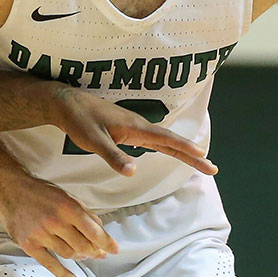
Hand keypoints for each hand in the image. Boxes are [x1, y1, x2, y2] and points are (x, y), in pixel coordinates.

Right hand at [0, 174, 116, 276]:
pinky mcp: (30, 245)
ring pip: (69, 254)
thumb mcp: (67, 196)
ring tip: (84, 255)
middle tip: (100, 254)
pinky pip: (50, 264)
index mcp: (68, 207)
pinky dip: (64, 275)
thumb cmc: (40, 192)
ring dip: (80, 257)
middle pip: (84, 245)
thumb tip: (100, 230)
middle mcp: (55, 221)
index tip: (114, 250)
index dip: (107, 243)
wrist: (10, 191)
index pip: (94, 231)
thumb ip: (84, 213)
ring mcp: (41, 234)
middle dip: (95, 251)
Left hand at [47, 87, 216, 177]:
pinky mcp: (128, 129)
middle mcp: (139, 125)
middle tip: (212, 167)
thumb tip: (133, 172)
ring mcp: (134, 126)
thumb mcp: (93, 141)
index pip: (166, 140)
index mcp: (135, 127)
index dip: (186, 148)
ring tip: (200, 160)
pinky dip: (169, 147)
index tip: (204, 156)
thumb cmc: (79, 121)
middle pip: (171, 141)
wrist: (65, 104)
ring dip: (183, 150)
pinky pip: (155, 140)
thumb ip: (113, 156)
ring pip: (165, 140)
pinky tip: (172, 151)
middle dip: (192, 154)